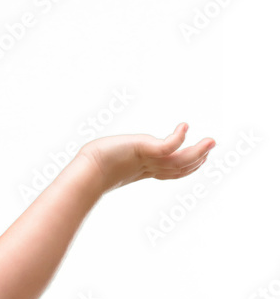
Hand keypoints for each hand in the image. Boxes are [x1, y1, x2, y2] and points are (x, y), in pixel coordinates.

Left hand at [80, 122, 215, 193]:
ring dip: (198, 151)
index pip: (170, 170)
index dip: (186, 165)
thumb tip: (97, 155)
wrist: (87, 171)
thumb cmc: (89, 167)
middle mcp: (148, 167)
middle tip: (212, 146)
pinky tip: (184, 126)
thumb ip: (112, 158)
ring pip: (179, 159)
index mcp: (142, 170)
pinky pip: (168, 146)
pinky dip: (178, 138)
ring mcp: (148, 160)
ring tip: (211, 142)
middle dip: (197, 158)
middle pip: (179, 166)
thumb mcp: (106, 160)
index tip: (199, 158)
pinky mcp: (144, 151)